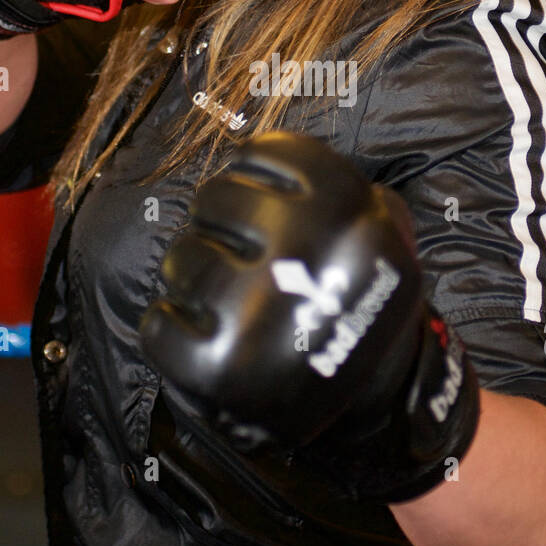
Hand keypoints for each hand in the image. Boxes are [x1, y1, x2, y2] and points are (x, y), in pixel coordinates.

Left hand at [138, 131, 479, 502]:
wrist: (386, 392)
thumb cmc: (365, 298)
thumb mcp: (383, 224)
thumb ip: (332, 184)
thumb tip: (252, 157)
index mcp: (342, 202)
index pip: (262, 152)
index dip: (254, 177)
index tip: (264, 203)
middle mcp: (297, 246)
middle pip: (214, 199)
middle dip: (222, 227)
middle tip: (246, 260)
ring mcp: (253, 305)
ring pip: (182, 258)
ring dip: (198, 278)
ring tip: (231, 303)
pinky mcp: (217, 360)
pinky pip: (160, 323)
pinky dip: (174, 330)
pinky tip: (208, 337)